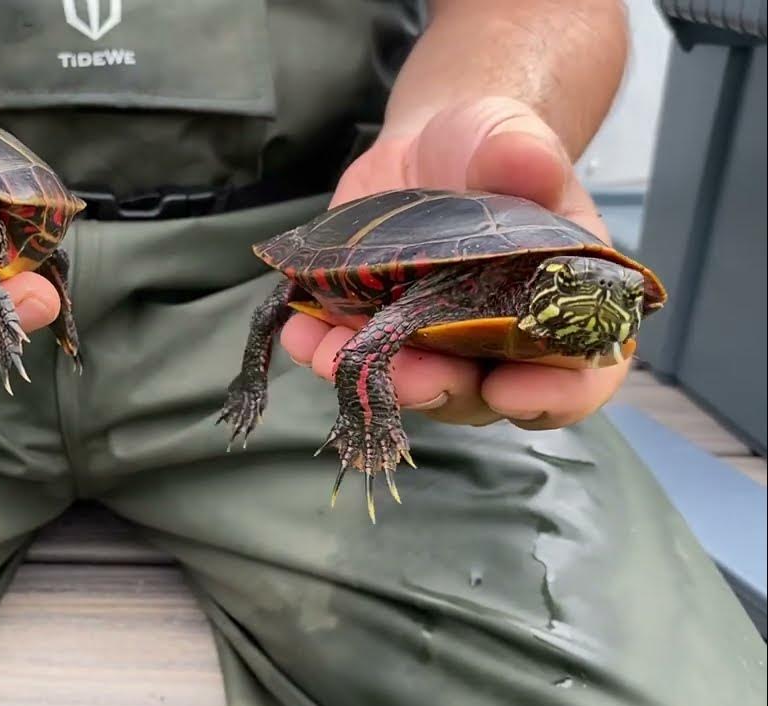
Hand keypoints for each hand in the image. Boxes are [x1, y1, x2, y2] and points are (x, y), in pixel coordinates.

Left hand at [279, 96, 626, 429]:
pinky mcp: (381, 330)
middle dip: (439, 389)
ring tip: (330, 352)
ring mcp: (438, 344)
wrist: (430, 146)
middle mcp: (502, 341)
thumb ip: (525, 153)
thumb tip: (533, 164)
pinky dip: (323, 347)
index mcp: (560, 303)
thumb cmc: (491, 148)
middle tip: (403, 375)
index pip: (579, 373)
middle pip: (481, 394)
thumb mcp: (512, 137)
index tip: (513, 392)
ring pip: (413, 385)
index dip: (554, 395)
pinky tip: (299, 329)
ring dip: (373, 378)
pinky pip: (354, 355)